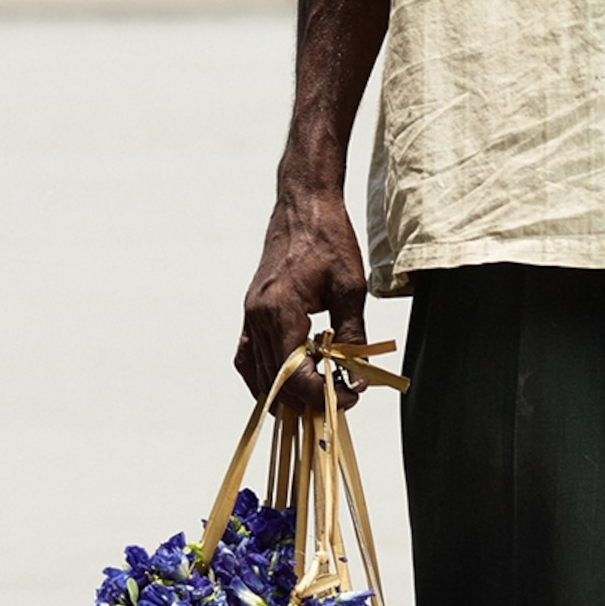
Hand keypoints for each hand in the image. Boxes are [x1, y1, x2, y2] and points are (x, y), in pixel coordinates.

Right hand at [235, 176, 367, 414]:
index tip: (349, 396)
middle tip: (341, 399)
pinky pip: (248, 354)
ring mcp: (249, 314)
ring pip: (258, 372)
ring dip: (286, 391)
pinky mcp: (251, 310)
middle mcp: (257, 316)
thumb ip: (351, 338)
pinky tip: (283, 384)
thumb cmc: (330, 240)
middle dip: (306, 398)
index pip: (294, 374)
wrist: (304, 205)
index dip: (322, 394)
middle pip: (275, 379)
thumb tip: (356, 378)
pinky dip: (264, 375)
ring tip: (316, 400)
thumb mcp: (350, 290)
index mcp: (280, 310)